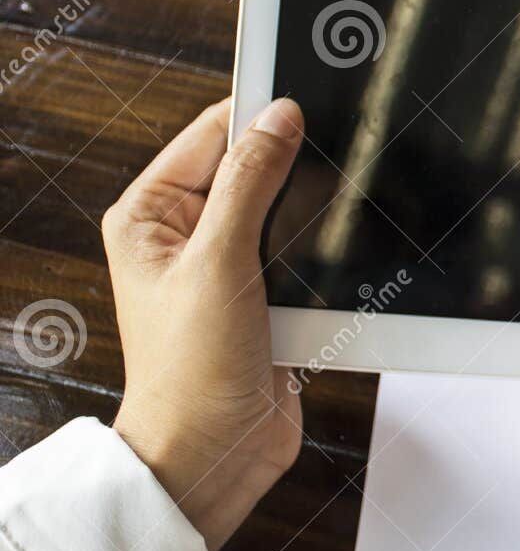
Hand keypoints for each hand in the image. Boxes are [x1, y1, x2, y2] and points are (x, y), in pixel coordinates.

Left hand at [103, 97, 305, 550]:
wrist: (214, 453)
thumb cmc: (191, 371)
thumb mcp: (219, 261)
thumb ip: (250, 182)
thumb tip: (278, 116)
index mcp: (151, 215)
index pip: (212, 134)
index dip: (260, 115)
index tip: (309, 96)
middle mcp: (185, 235)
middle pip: (253, 168)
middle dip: (295, 167)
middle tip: (337, 157)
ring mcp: (227, 267)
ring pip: (284, 212)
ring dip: (310, 217)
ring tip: (333, 220)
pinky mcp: (264, 298)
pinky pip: (302, 254)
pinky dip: (321, 254)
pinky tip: (337, 258)